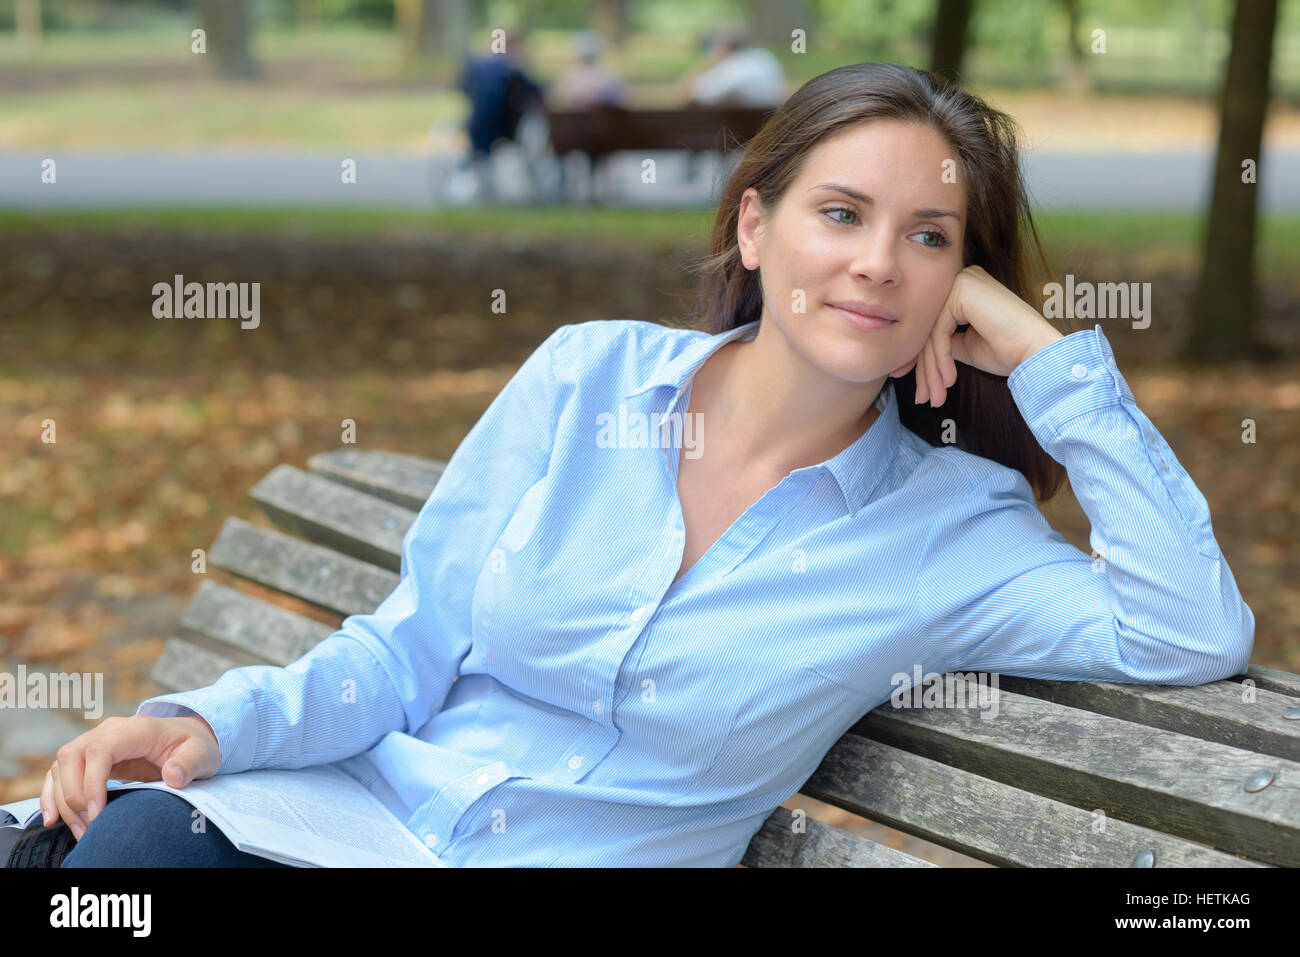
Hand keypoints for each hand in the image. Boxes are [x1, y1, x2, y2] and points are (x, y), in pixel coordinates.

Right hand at [40, 713, 220, 840]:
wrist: (188, 739)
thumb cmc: (193, 747)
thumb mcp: (202, 754)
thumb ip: (190, 764)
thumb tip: (173, 776)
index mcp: (137, 729)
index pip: (101, 749)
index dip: (92, 782)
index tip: (97, 813)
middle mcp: (109, 731)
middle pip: (72, 757)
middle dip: (74, 796)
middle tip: (90, 827)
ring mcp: (95, 742)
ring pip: (61, 767)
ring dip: (62, 802)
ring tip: (80, 832)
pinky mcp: (88, 758)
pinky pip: (59, 772)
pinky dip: (51, 795)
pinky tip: (53, 819)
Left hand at [889, 264, 1063, 407]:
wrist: (1036, 351)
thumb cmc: (1009, 351)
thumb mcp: (967, 346)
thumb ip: (945, 342)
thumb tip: (919, 353)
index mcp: (964, 289)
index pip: (933, 326)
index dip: (923, 360)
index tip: (920, 389)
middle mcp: (962, 279)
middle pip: (930, 329)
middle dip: (925, 369)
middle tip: (923, 398)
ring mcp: (962, 282)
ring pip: (931, 334)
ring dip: (932, 371)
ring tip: (935, 398)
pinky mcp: (962, 291)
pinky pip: (939, 332)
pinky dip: (942, 359)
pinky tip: (949, 380)